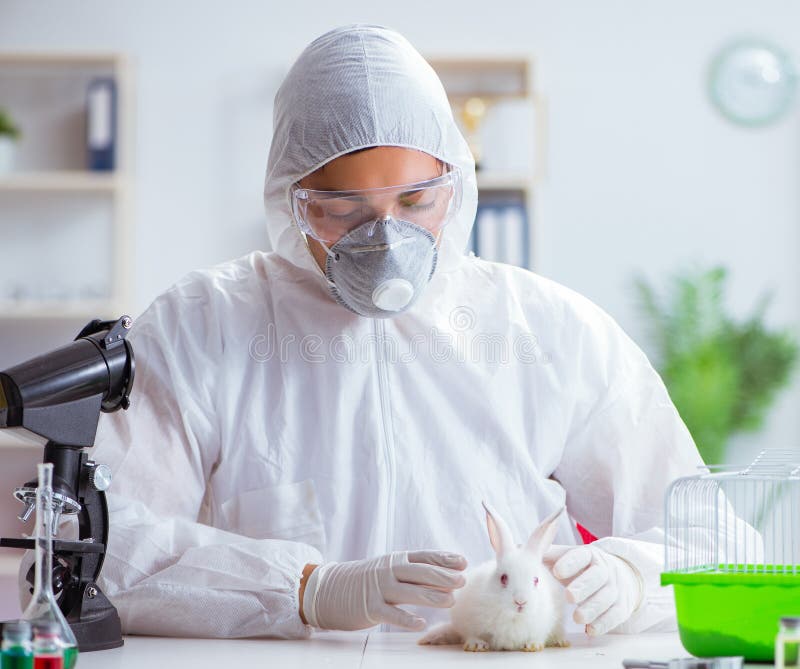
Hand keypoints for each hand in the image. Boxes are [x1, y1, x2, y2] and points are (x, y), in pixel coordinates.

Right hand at [301, 550, 466, 630]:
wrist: (328, 589)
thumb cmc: (365, 581)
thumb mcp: (388, 570)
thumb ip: (412, 573)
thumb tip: (444, 577)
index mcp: (395, 560)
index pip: (423, 556)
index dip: (443, 558)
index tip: (463, 561)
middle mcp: (389, 570)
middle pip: (419, 571)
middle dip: (442, 575)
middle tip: (462, 580)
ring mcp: (379, 589)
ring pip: (409, 592)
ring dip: (431, 596)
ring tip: (451, 601)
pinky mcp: (369, 607)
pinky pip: (391, 614)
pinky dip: (407, 619)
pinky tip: (421, 623)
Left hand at [545, 545, 642, 635]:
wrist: (617, 576)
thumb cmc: (581, 568)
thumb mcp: (566, 558)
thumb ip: (547, 555)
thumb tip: (518, 549)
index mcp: (589, 554)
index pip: (581, 555)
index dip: (570, 563)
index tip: (557, 572)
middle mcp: (605, 570)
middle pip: (597, 576)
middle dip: (583, 587)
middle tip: (568, 597)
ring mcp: (615, 588)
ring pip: (607, 597)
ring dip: (592, 609)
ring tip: (577, 617)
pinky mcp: (621, 607)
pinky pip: (615, 615)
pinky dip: (603, 624)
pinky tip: (590, 630)